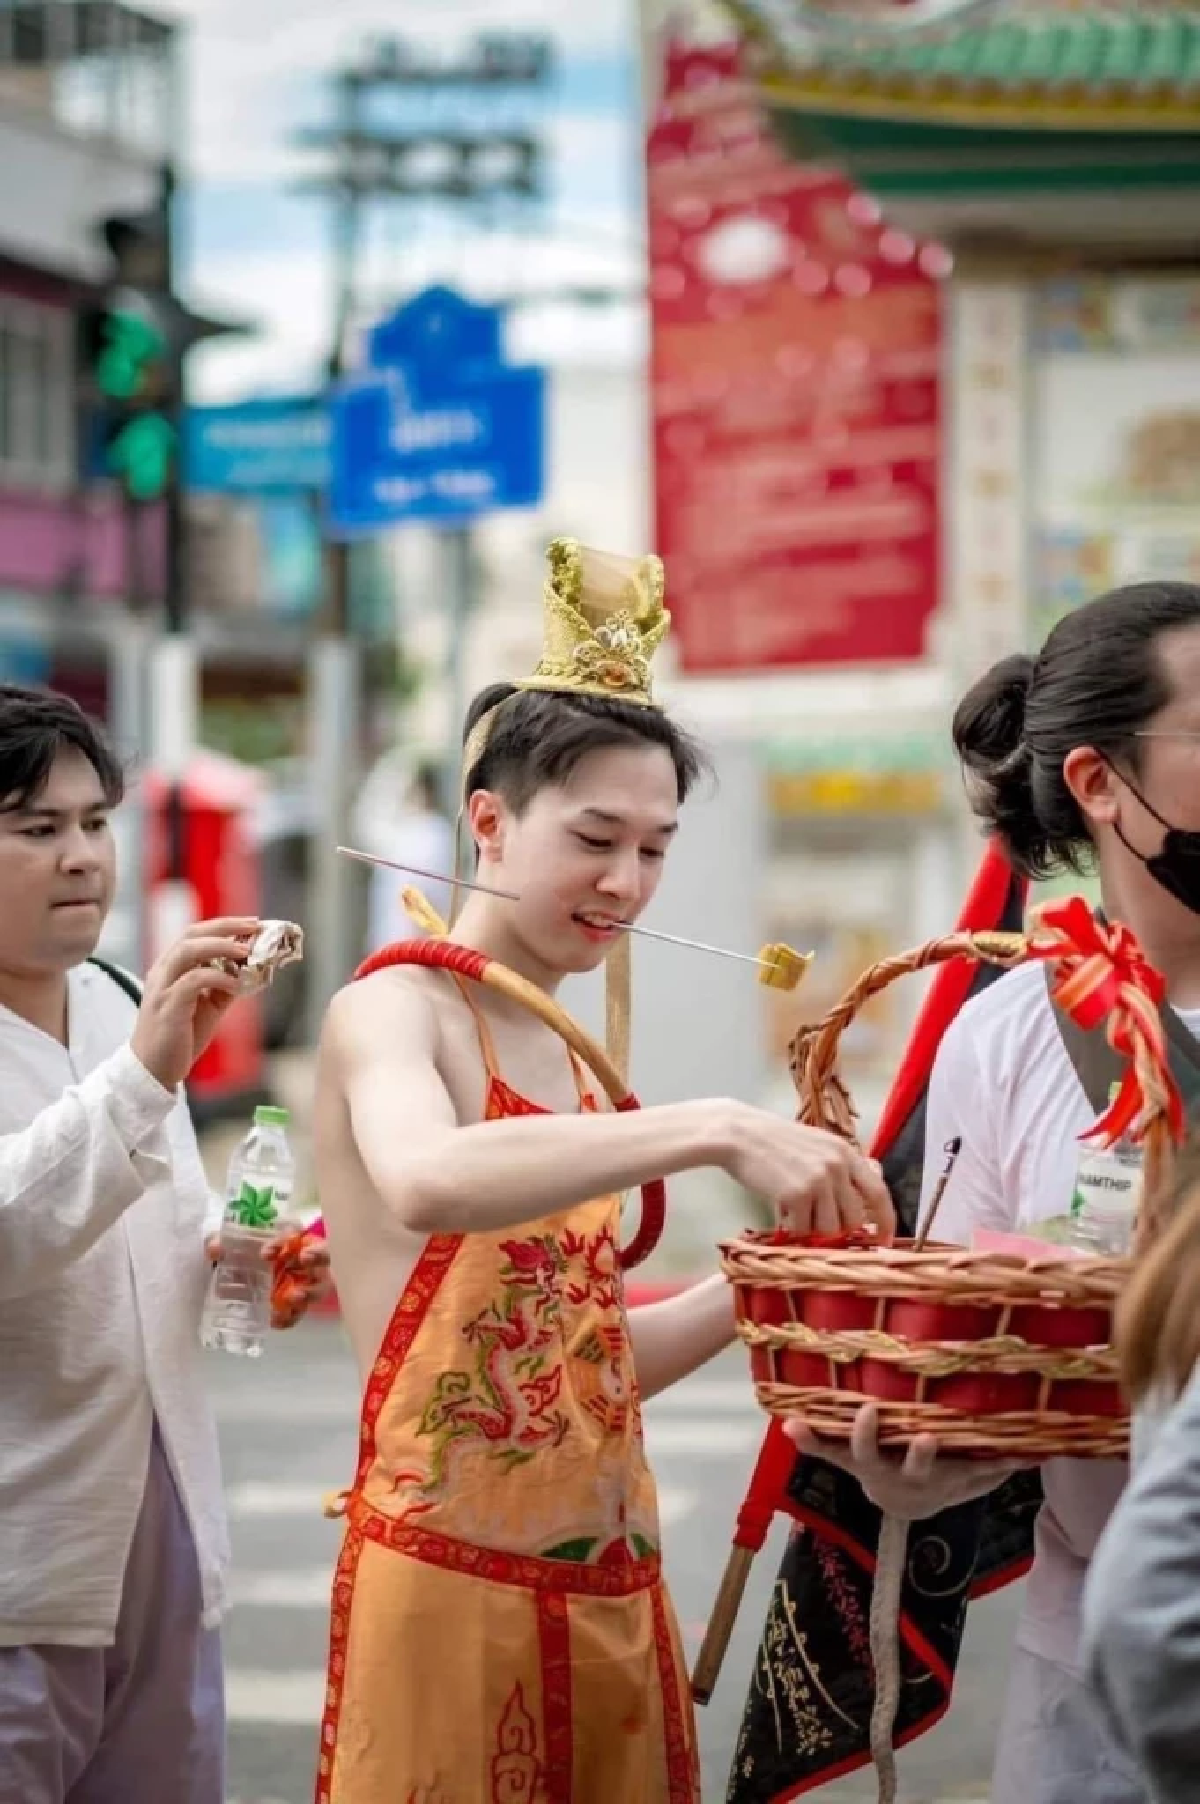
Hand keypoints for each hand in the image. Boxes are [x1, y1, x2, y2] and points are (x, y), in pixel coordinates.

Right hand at [131, 917, 260, 1090]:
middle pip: (190, 934)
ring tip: (246, 951)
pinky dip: (219, 978)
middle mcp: (162, 973)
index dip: (223, 925)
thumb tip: (252, 971)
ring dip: (221, 946)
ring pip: (187, 951)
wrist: (153, 1071)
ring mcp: (162, 988)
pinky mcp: (168, 1007)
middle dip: (225, 926)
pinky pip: (193, 981)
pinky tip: (237, 986)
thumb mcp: (208, 1007)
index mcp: (170, 969)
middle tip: (253, 927)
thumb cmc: (179, 1038)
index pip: (194, 934)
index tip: (251, 924)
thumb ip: (224, 987)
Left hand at [203, 1229, 332, 1329]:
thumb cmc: (245, 1252)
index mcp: (290, 1236)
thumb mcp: (232, 1245)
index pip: (294, 1231)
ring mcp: (308, 1281)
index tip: (265, 1254)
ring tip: (295, 1298)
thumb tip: (214, 1249)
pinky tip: (278, 1322)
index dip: (284, 1240)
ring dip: (311, 1290)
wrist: (242, 1275)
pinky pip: (302, 1311)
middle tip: (304, 1258)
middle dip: (318, 1254)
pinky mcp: (300, 1303)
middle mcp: (306, 1255)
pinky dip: (293, 1317)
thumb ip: (222, 1243)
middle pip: (323, 1253)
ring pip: (321, 1283)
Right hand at [722, 1102, 894, 1238]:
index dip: (886, 1221)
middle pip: (854, 1219)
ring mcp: (818, 1180)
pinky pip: (803, 1229)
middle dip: (838, 1230)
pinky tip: (780, 1210)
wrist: (739, 1134)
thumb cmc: (773, 1143)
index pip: (879, 1192)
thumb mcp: (816, 1147)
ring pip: (830, 1229)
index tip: (884, 1241)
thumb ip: (838, 1170)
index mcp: (845, 1152)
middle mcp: (837, 1166)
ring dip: (813, 1230)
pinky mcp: (797, 1195)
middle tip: (818, 1226)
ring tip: (795, 1213)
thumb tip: (855, 1209)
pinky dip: (792, 1228)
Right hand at [786, 1403, 1026, 1519]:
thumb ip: (818, 1443)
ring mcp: (941, 1483)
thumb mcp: (845, 1460)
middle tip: (927, 1436)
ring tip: (997, 1450)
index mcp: (876, 1468)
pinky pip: (992, 1473)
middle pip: (913, 1467)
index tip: (868, 1410)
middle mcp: (908, 1478)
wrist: (907, 1507)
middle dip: (920, 1454)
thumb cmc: (875, 1468)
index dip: (865, 1435)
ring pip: (960, 1473)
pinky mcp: (968, 1482)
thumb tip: (785, 1424)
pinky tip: (1035, 1453)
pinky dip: (1012, 1464)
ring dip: (978, 1462)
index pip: (863, 1451)